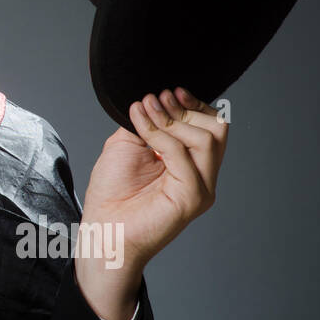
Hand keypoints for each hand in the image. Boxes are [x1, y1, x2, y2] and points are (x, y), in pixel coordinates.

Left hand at [75, 88, 228, 319]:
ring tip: (145, 112)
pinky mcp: (193, 197)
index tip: (169, 91)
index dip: (194, 104)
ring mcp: (201, 187)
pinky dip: (161, 135)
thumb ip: (147, 123)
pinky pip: (184, 155)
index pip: (212, 126)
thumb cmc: (112, 193)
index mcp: (191, 162)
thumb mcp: (128, 144)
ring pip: (207, 139)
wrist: (102, 228)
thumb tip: (154, 98)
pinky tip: (141, 126)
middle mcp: (202, 175)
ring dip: (171, 119)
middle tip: (155, 101)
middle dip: (184, 109)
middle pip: (217, 129)